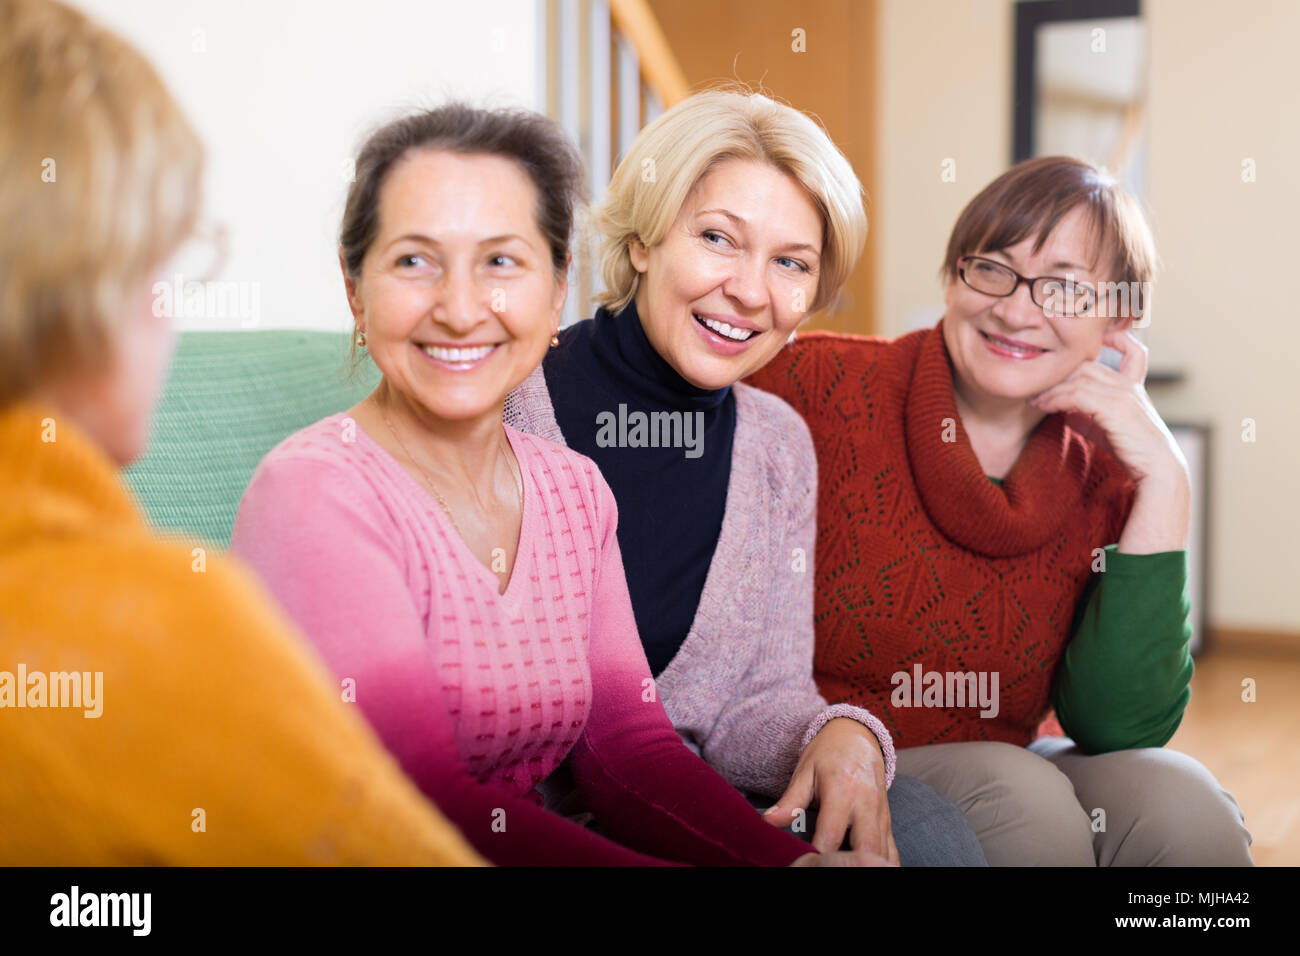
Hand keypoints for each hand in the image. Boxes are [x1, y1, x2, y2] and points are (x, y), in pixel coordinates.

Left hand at [763, 717, 898, 865]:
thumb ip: (791, 800)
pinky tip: (869, 868)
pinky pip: (891, 850)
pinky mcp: (887, 821)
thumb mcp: (805, 771)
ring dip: (866, 865)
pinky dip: (883, 863)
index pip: (831, 834)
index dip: (819, 853)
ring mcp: (881, 814)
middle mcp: (866, 805)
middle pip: (866, 848)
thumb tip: (768, 821)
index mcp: (842, 791)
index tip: (806, 862)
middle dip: (849, 864)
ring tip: (845, 869)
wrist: (857, 736)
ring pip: (882, 853)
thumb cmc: (827, 754)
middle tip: (829, 869)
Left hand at [1028, 329, 1190, 552]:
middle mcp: (1130, 386)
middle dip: (1060, 371)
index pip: (1132, 350)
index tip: (1087, 345)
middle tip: (1035, 384)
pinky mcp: (1114, 407)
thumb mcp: (1109, 430)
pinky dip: (1055, 398)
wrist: (1159, 472)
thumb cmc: (1134, 454)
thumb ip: (1090, 417)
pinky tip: (1043, 407)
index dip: (1115, 340)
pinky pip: (1076, 394)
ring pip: (1079, 377)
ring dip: (1052, 386)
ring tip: (1034, 399)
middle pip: (1088, 363)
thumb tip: (1065, 412)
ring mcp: (1124, 394)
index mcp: (1134, 388)